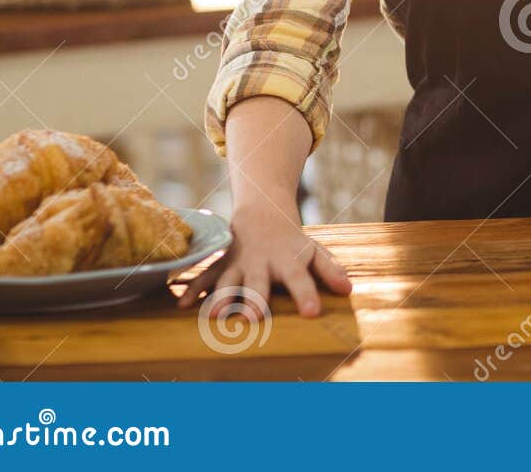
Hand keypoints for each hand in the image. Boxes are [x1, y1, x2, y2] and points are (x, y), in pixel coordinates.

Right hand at [176, 199, 350, 317]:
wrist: (262, 212)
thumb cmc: (292, 241)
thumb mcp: (314, 251)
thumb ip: (330, 270)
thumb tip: (348, 290)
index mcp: (288, 262)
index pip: (301, 280)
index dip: (306, 295)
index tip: (312, 312)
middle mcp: (261, 264)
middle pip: (258, 284)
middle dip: (255, 300)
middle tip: (254, 319)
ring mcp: (238, 264)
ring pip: (228, 282)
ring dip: (221, 298)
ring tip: (214, 317)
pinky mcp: (220, 265)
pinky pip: (204, 277)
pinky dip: (193, 289)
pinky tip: (182, 305)